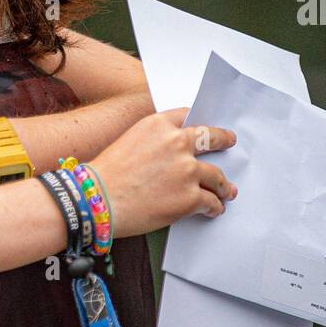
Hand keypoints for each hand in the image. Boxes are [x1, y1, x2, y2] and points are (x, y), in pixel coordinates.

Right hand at [90, 108, 237, 236]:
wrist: (96, 200)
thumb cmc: (104, 176)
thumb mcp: (127, 143)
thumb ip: (152, 143)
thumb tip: (168, 157)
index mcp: (158, 125)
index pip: (187, 117)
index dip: (196, 125)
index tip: (204, 128)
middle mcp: (177, 143)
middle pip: (211, 139)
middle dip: (223, 141)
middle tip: (229, 142)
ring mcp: (187, 170)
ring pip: (216, 176)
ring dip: (223, 185)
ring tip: (226, 191)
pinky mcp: (190, 197)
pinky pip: (211, 202)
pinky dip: (215, 207)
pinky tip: (214, 210)